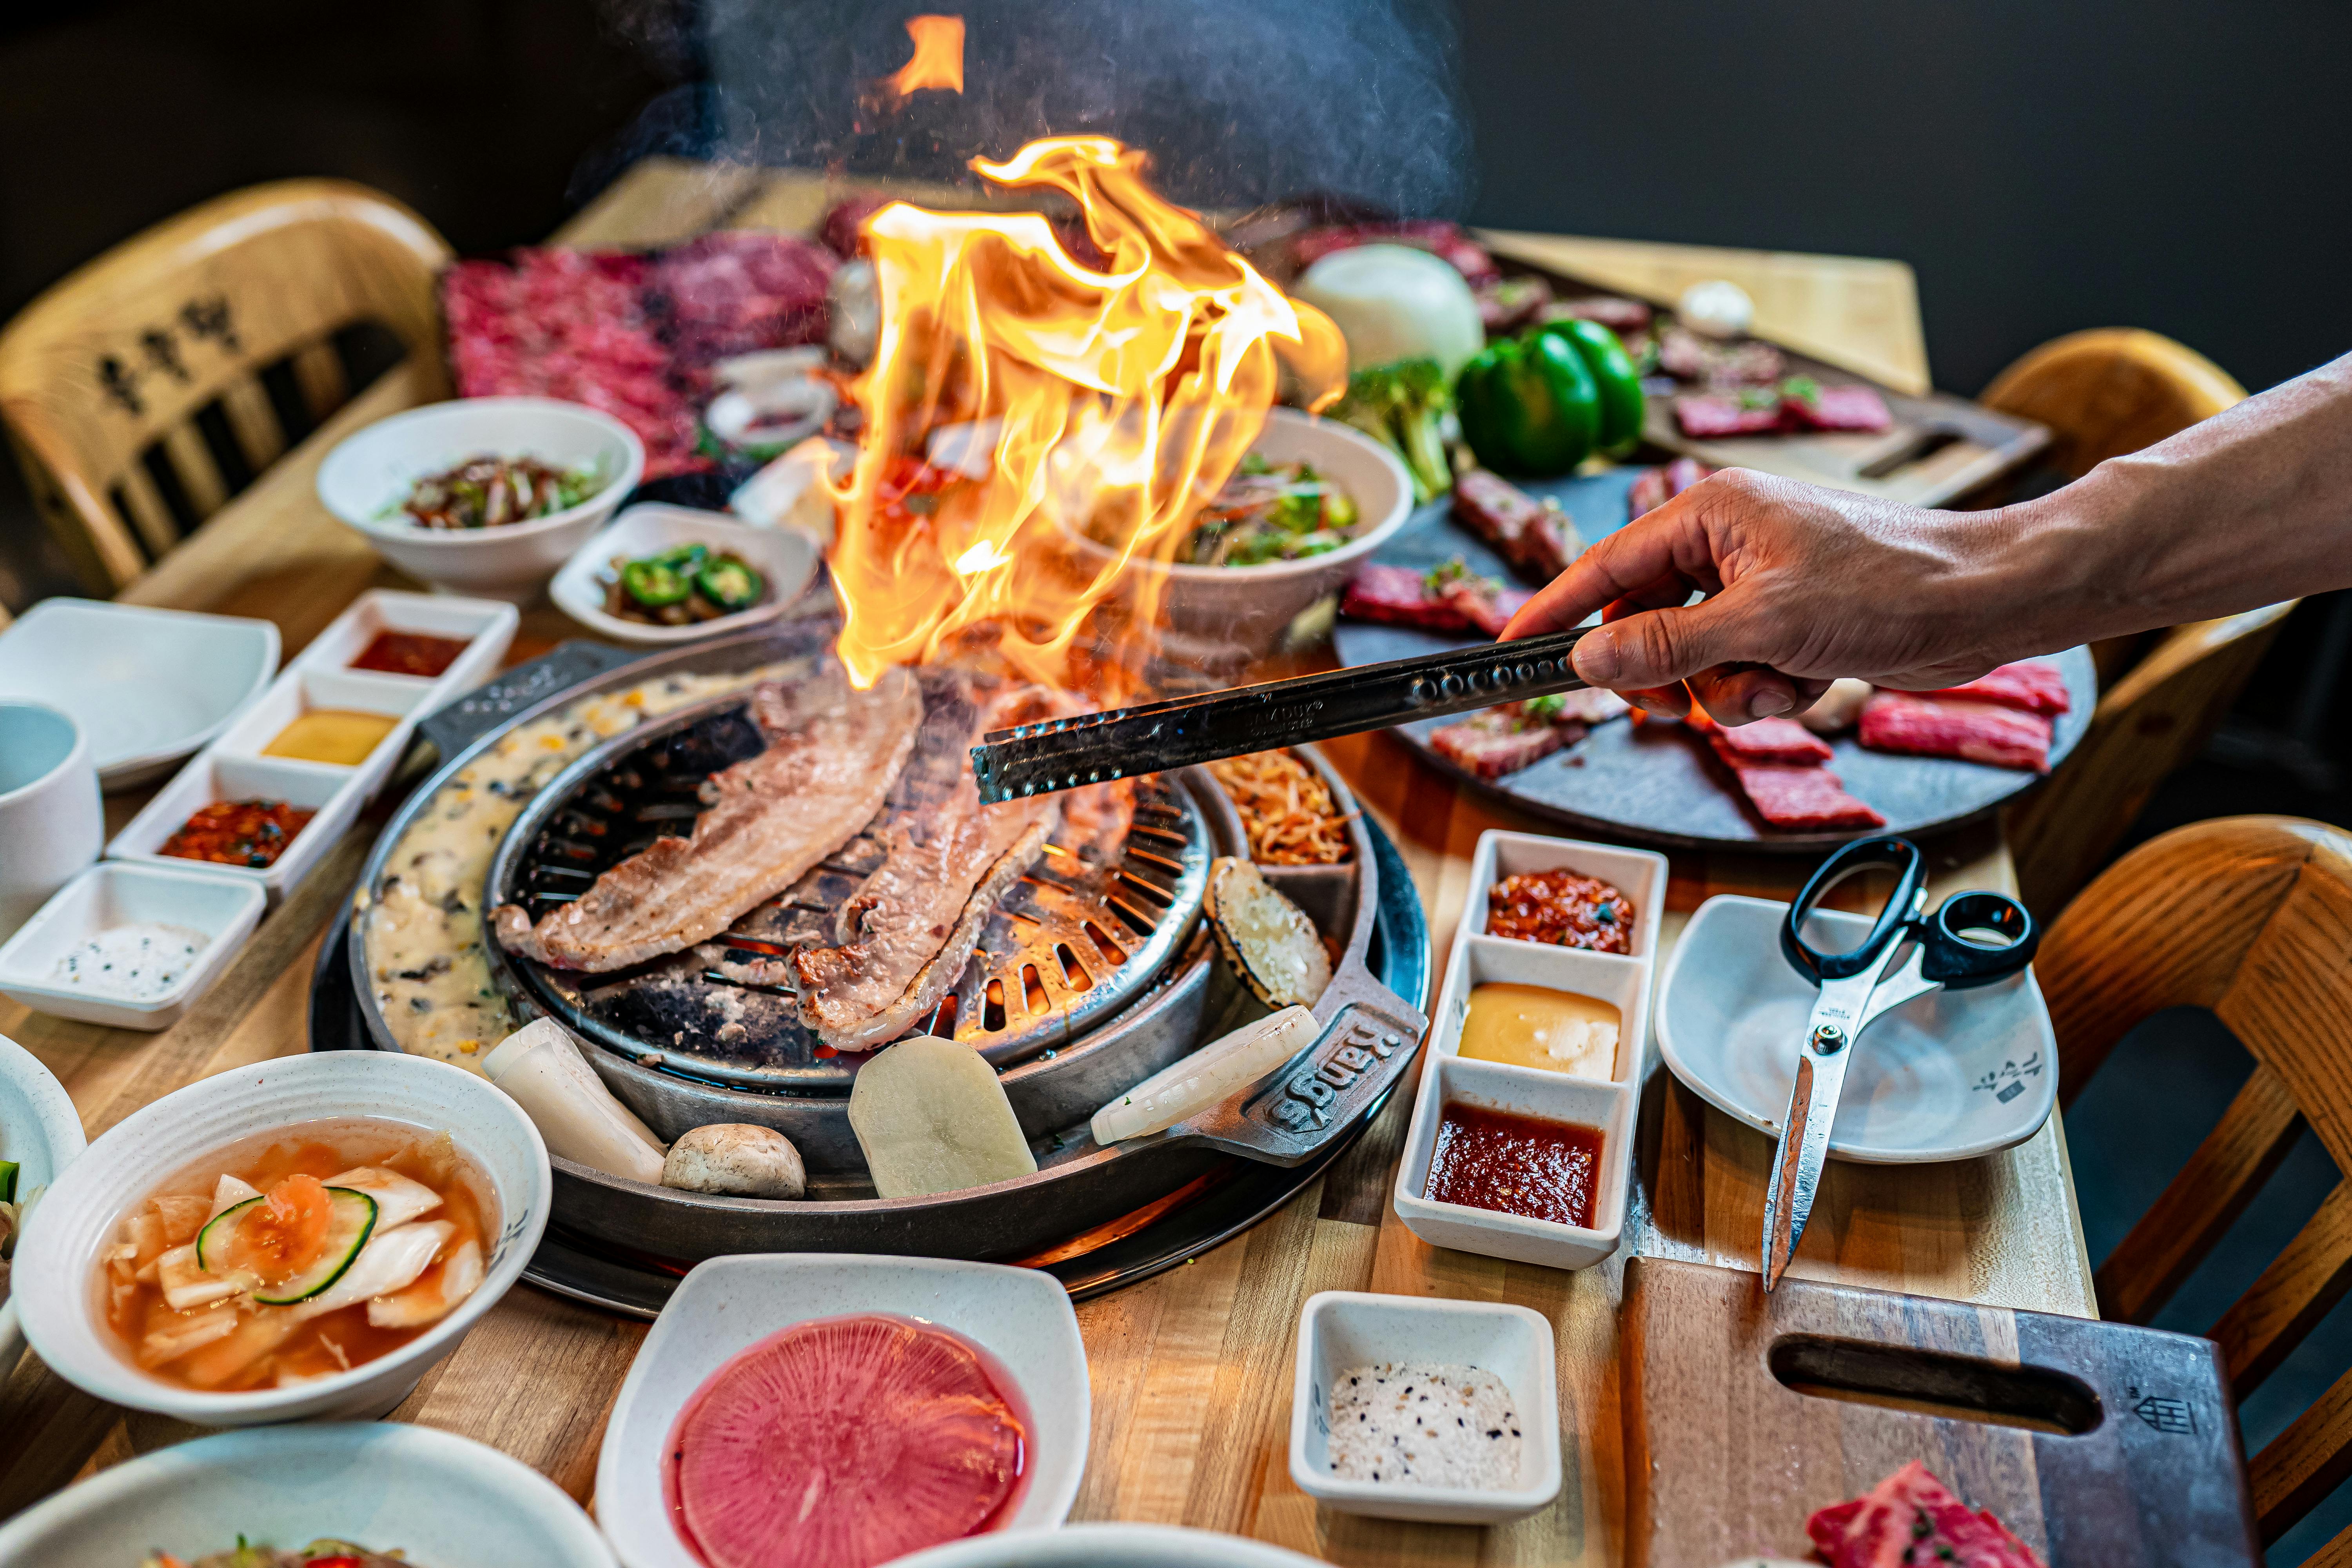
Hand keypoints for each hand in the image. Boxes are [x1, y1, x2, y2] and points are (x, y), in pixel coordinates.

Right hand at [1499, 468, 2056, 721]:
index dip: (1555, 612)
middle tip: (1682, 699)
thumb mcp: (1763, 621)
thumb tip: (1590, 661)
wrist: (1985, 603)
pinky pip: (1738, 675)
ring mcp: (1758, 587)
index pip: (1604, 566)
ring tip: (1784, 677)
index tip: (1511, 649)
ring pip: (1692, 662)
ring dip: (1730, 688)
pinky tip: (1814, 677)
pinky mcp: (1788, 626)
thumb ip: (1667, 644)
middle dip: (1668, 671)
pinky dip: (1768, 689)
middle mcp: (1727, 544)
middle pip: (1643, 623)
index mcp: (1711, 513)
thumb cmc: (1888, 585)